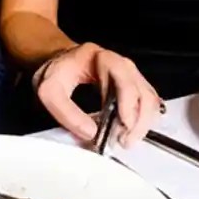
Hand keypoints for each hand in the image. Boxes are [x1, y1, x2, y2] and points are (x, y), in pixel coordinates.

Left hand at [33, 43, 161, 146]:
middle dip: (138, 119)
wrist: (58, 64)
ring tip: (126, 140)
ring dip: (142, 123)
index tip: (125, 124)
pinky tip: (130, 132)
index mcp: (101, 58)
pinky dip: (142, 120)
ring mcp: (129, 75)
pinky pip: (147, 103)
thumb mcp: (49, 91)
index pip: (123, 76)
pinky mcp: (132, 87)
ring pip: (149, 98)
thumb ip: (66, 111)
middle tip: (124, 140)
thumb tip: (90, 132)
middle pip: (142, 90)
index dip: (128, 101)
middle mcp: (120, 64)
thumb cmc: (56, 74)